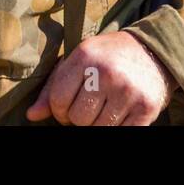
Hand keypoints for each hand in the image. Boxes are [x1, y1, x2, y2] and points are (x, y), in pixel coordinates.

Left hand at [26, 31, 174, 125]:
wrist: (152, 51)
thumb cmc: (107, 57)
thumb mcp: (78, 61)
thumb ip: (53, 87)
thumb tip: (32, 116)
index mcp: (85, 56)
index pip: (58, 100)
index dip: (59, 110)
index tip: (69, 105)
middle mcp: (107, 72)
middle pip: (78, 118)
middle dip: (80, 118)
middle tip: (90, 106)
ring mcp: (127, 91)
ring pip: (98, 130)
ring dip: (98, 124)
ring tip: (104, 108)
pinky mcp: (146, 108)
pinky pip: (120, 133)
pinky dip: (117, 128)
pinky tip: (119, 114)